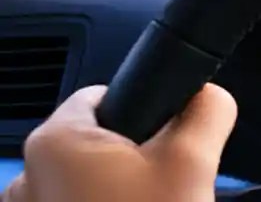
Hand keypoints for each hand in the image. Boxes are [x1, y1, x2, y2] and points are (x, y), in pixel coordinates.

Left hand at [4, 84, 236, 201]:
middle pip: (96, 147)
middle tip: (163, 194)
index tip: (167, 149)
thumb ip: (208, 109)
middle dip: (133, 165)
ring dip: (115, 198)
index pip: (106, 95)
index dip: (147, 116)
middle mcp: (26, 177)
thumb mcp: (195, 161)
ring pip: (85, 188)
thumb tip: (208, 96)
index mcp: (57, 141)